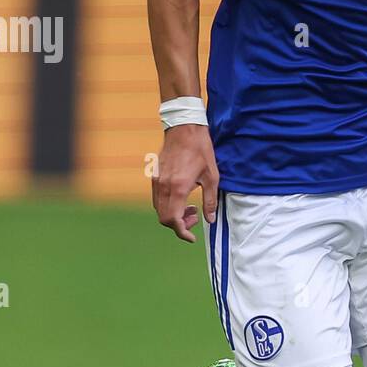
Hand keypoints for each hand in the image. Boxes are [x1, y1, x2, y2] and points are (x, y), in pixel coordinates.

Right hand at [152, 124, 218, 241]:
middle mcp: (163, 186)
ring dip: (173, 215)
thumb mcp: (212, 177)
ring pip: (159, 209)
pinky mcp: (154, 176)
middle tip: (195, 217)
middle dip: (179, 224)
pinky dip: (168, 205)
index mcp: (178, 188)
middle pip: (164, 218)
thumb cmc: (201, 151)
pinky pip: (157, 199)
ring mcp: (156, 181)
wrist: (184, 129)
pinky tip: (182, 198)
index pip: (173, 220)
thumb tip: (210, 220)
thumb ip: (210, 201)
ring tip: (190, 207)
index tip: (191, 237)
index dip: (182, 232)